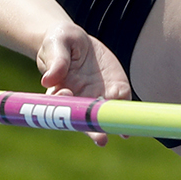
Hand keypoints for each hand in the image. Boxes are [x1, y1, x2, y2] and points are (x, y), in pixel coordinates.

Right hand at [36, 24, 130, 145]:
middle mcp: (80, 100)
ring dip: (112, 125)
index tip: (68, 96)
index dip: (66, 106)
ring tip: (121, 133)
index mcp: (60, 92)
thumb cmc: (59, 43)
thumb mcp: (56, 45)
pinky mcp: (115, 88)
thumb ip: (56, 61)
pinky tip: (131, 121)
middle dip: (93, 130)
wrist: (76, 40)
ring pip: (104, 116)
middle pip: (86, 120)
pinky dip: (126, 111)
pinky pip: (121, 101)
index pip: (63, 106)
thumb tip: (49, 79)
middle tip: (101, 139)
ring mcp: (98, 96)